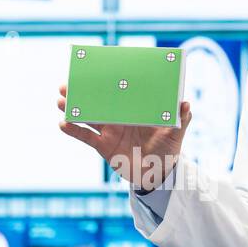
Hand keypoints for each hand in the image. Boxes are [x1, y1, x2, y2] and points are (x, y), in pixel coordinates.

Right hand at [57, 84, 191, 190]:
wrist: (158, 175)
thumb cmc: (168, 150)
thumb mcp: (176, 134)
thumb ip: (182, 119)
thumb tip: (186, 104)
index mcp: (134, 110)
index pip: (118, 93)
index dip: (105, 82)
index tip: (92, 71)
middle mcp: (119, 118)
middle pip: (97, 102)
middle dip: (81, 93)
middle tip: (66, 84)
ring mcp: (109, 131)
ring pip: (88, 116)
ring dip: (74, 108)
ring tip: (60, 101)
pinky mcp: (103, 147)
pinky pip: (85, 137)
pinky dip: (73, 131)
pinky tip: (63, 124)